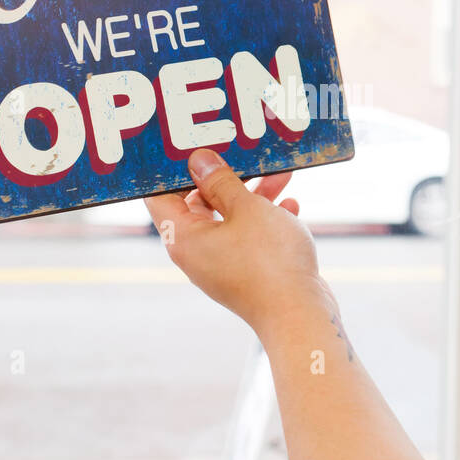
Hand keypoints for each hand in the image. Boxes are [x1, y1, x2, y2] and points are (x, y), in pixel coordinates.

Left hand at [145, 149, 336, 334]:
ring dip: (253, 195)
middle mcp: (196, 253)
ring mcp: (221, 265)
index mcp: (183, 238)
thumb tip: (198, 161)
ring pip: (230, 219)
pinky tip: (291, 206)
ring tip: (280, 174)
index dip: (169, 168)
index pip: (159, 195)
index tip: (186, 144)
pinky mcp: (245, 273)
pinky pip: (249, 238)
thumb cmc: (270, 262)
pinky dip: (267, 220)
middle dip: (225, 176)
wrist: (300, 315)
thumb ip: (222, 181)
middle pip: (199, 203)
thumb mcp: (247, 208)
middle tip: (242, 153)